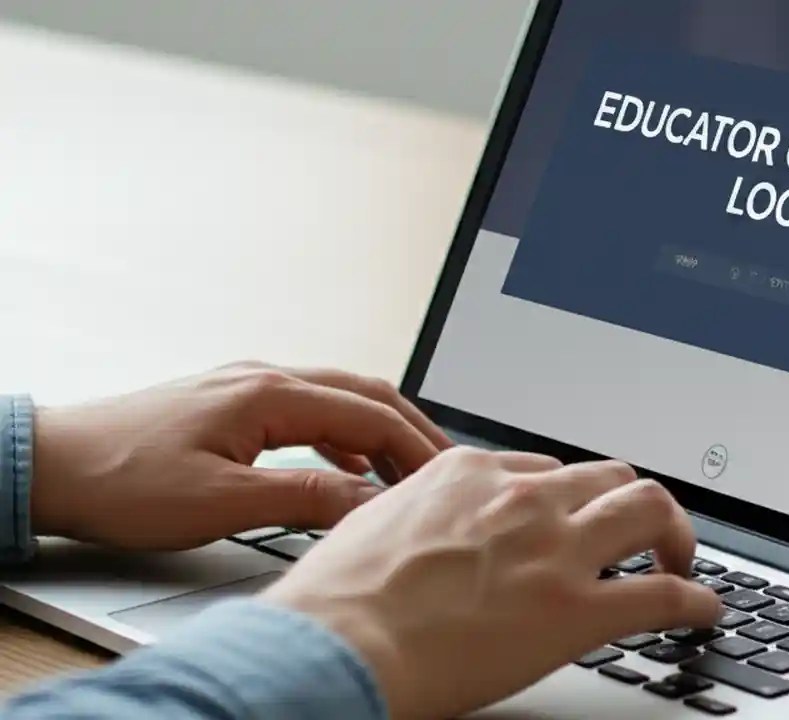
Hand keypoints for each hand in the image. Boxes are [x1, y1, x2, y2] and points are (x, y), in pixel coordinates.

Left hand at [31, 361, 451, 548]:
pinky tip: (346, 466)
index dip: (416, 449)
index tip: (445, 480)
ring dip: (379, 433)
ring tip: (407, 470)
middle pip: (365, 395)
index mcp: (270, 394)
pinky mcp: (232, 405)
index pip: (370, 415)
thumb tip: (369, 502)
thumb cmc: (123, 479)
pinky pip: (309, 411)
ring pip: (338, 400)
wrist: (52, 464)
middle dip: (412, 431)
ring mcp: (248, 387)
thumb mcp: (223, 502)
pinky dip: (343, 436)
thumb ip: (305, 499)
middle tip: (444, 469)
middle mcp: (264, 378)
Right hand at [263, 447, 720, 719]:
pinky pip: (663, 593)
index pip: (546, 469)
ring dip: (673, 534)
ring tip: (680, 559)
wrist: (337, 644)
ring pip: (648, 510)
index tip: (574, 516)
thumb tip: (434, 530)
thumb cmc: (339, 599)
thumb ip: (424, 514)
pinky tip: (702, 611)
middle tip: (639, 531)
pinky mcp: (578, 610)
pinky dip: (694, 598)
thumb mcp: (376, 524)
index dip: (568, 497)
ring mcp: (556, 550)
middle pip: (608, 476)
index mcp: (471, 472)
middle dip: (628, 502)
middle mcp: (524, 498)